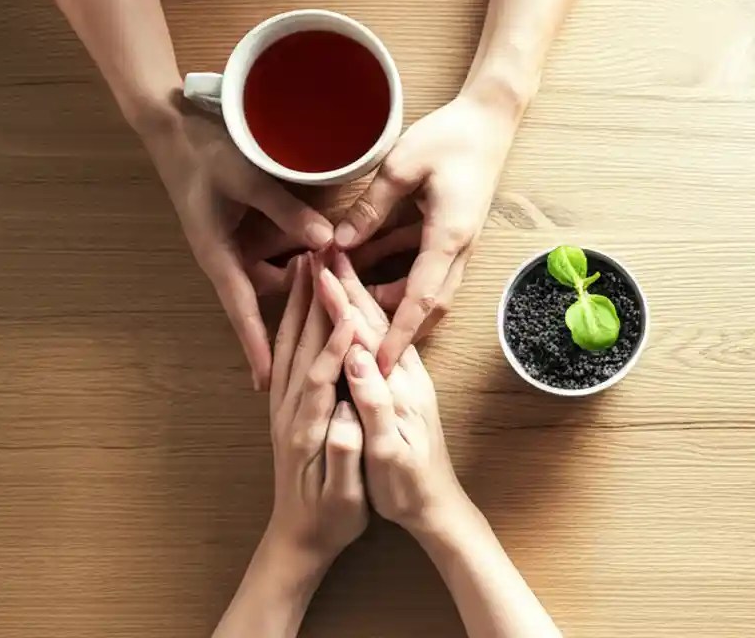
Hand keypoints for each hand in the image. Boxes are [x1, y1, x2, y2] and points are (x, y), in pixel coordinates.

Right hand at [140, 110, 333, 388]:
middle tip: (340, 301)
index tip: (268, 382)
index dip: (256, 345)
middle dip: (301, 297)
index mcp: (218, 255)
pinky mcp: (246, 225)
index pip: (241, 310)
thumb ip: (285, 210)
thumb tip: (325, 241)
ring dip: (304, 268)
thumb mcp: (246, 178)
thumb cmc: (203, 151)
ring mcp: (237, 241)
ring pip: (277, 269)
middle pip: (270, 293)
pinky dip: (299, 244)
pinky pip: (277, 246)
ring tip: (341, 264)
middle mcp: (227, 255)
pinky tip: (327, 234)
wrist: (175, 124)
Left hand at [264, 254, 367, 562]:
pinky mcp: (286, 407)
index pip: (322, 376)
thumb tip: (349, 422)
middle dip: (311, 301)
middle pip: (299, 347)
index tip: (349, 307)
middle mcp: (291, 411)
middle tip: (321, 259)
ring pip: (289, 345)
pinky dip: (292, 324)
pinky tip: (298, 305)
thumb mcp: (344, 497)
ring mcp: (284, 407)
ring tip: (306, 265)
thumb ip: (343, 457)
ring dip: (298, 304)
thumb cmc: (332, 519)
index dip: (336, 342)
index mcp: (308, 430)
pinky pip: (286, 356)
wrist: (298, 538)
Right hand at [311, 253, 467, 532]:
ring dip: (354, 293)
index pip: (365, 332)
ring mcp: (405, 379)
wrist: (436, 508)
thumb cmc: (408, 489)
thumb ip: (374, 404)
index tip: (318, 267)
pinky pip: (380, 340)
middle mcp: (405, 376)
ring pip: (377, 325)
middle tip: (323, 246)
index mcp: (398, 388)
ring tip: (333, 264)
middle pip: (373, 319)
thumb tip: (357, 358)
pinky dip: (363, 317)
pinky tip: (351, 308)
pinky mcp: (402, 387)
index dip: (340, 299)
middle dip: (347, 282)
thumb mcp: (389, 453)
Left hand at [333, 93, 516, 371]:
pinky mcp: (452, 236)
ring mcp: (459, 245)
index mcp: (448, 237)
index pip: (421, 298)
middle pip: (429, 308)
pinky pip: (426, 270)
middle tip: (359, 344)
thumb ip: (371, 206)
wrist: (489, 121)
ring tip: (354, 305)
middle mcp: (458, 250)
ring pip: (429, 293)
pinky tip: (367, 271)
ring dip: (394, 305)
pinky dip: (399, 279)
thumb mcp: (402, 164)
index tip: (380, 364)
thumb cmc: (451, 136)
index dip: (398, 334)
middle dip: (395, 331)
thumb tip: (340, 243)